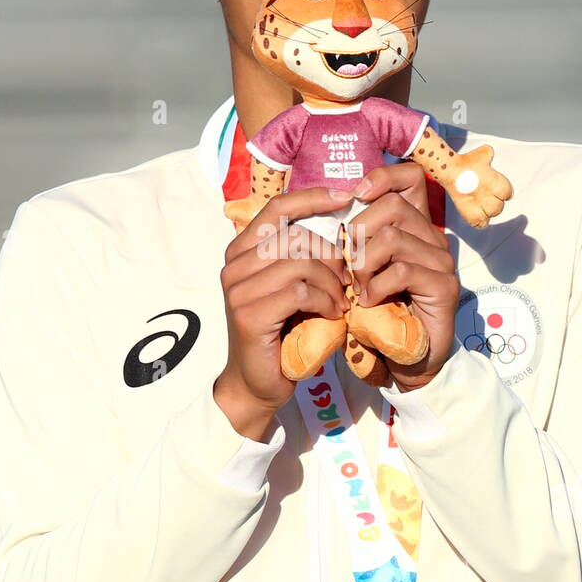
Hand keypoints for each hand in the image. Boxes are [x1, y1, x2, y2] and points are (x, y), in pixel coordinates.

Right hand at [214, 186, 353, 438]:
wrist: (258, 385)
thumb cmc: (282, 334)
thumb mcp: (292, 287)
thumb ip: (302, 257)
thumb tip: (342, 224)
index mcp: (242, 252)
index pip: (277, 208)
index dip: (313, 197)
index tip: (345, 197)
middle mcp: (234, 266)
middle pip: (297, 237)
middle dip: (332, 257)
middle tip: (347, 283)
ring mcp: (237, 290)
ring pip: (301, 263)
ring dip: (331, 283)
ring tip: (340, 302)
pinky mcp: (248, 314)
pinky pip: (300, 292)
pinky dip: (324, 301)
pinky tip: (332, 315)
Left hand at [346, 163, 460, 391]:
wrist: (403, 361)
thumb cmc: (375, 313)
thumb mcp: (358, 271)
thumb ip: (352, 241)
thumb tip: (330, 209)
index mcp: (413, 226)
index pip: (408, 177)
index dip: (382, 177)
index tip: (353, 198)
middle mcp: (432, 238)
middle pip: (393, 206)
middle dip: (358, 233)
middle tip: (348, 266)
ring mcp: (442, 261)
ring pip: (393, 237)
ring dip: (363, 265)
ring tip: (358, 289)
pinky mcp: (445, 286)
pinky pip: (402, 270)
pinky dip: (376, 287)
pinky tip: (370, 303)